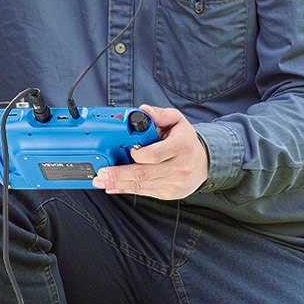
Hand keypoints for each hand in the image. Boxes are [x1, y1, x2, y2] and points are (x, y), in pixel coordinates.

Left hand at [92, 104, 208, 199]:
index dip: (138, 154)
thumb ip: (160, 115)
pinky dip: (125, 189)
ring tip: (100, 180)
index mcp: (181, 147)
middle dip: (119, 174)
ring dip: (118, 184)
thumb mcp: (177, 121)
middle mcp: (178, 167)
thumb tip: (143, 111)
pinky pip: (143, 192)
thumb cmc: (186, 141)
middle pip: (144, 173)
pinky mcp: (167, 193)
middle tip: (102, 173)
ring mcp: (173, 183)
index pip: (156, 154)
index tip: (126, 151)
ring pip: (141, 185)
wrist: (203, 164)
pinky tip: (112, 186)